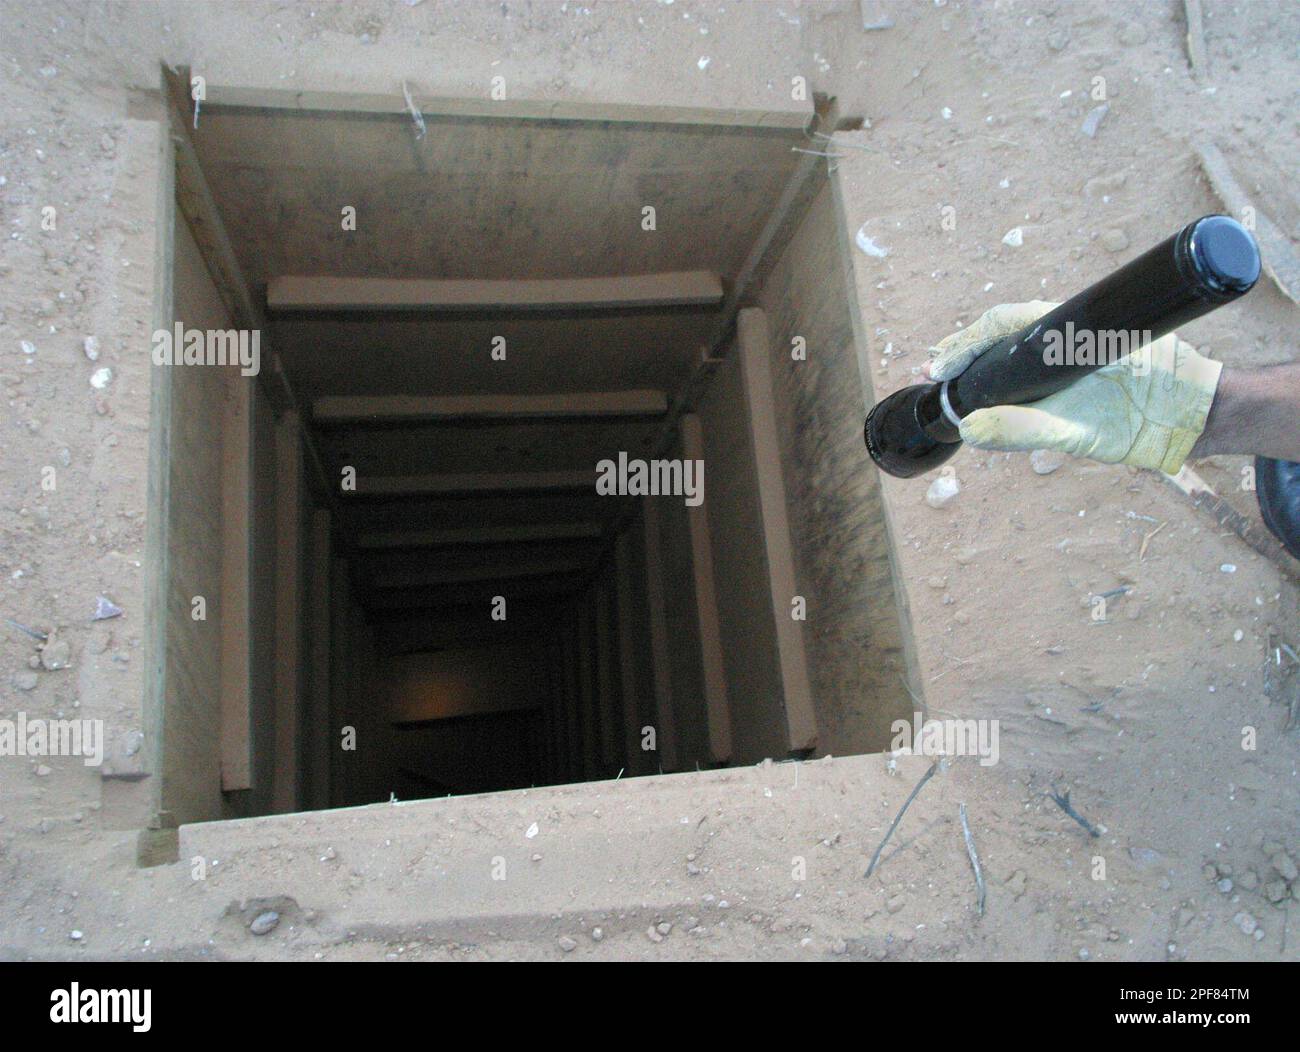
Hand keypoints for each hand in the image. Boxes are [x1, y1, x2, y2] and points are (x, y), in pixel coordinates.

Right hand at [924, 301, 1222, 474]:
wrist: (1192, 421)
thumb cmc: (1146, 420)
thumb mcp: (1081, 430)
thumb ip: (1027, 430)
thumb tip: (970, 429)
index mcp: (1069, 330)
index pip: (1003, 323)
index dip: (965, 343)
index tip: (939, 365)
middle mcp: (1068, 332)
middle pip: (1003, 329)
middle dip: (964, 348)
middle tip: (933, 369)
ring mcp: (1071, 350)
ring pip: (1017, 345)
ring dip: (980, 359)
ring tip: (949, 376)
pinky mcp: (1076, 371)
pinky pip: (1031, 365)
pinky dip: (1003, 374)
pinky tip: (986, 389)